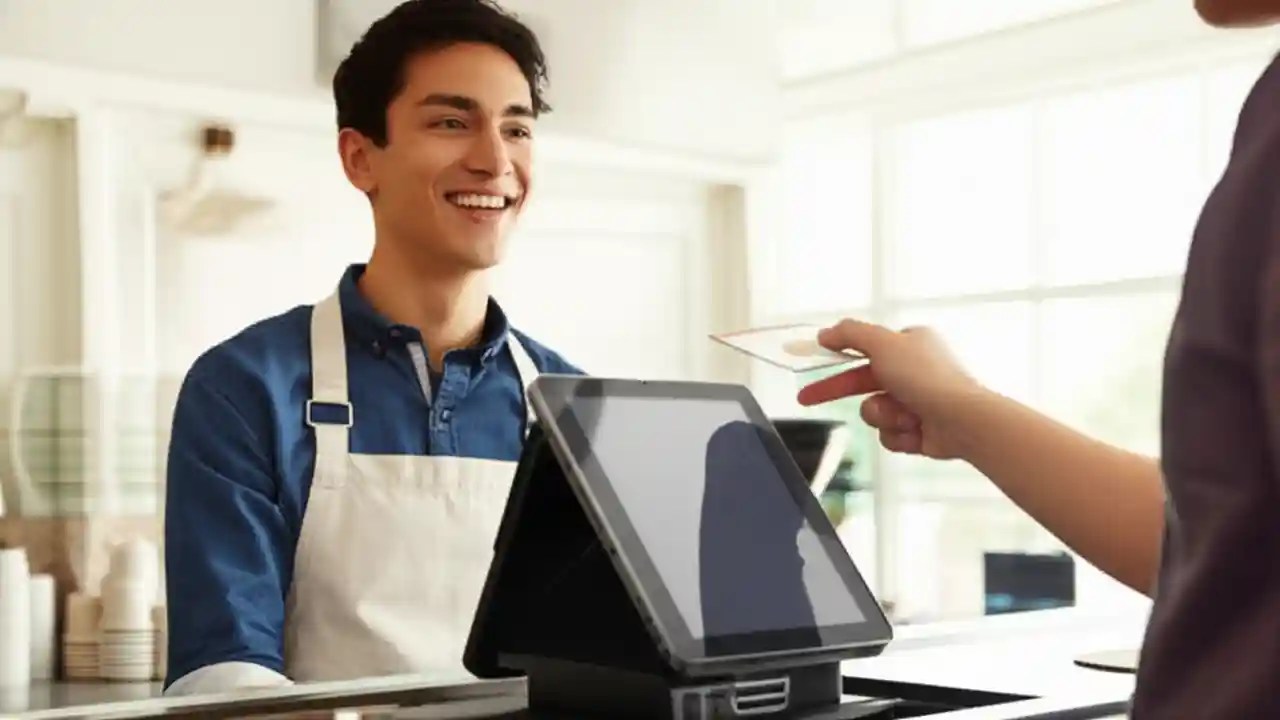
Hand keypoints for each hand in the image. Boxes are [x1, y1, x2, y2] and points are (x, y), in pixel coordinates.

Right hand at [796, 319, 983, 459]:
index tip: (811, 363)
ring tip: (904, 415)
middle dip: (838, 390)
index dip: (834, 357)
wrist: (963, 421)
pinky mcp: (918, 429)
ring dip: (883, 415)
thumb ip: (851, 334)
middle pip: (862, 381)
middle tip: (805, 398)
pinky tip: (915, 430)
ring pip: (873, 411)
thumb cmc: (928, 378)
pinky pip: (888, 434)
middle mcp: (913, 370)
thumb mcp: (884, 344)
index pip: (862, 349)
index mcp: (908, 344)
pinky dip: (898, 434)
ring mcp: (916, 401)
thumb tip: (827, 332)